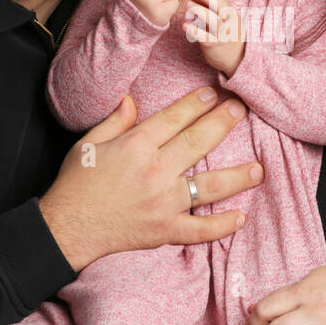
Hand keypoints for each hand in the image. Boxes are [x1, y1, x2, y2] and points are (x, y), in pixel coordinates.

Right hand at [39, 86, 263, 270]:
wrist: (67, 228)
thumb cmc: (76, 183)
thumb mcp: (88, 142)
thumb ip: (115, 121)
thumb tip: (133, 100)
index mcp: (135, 146)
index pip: (174, 118)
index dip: (196, 103)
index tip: (214, 93)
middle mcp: (154, 171)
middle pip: (198, 143)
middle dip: (223, 124)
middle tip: (242, 110)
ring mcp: (163, 203)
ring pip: (209, 186)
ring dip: (237, 177)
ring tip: (258, 169)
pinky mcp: (165, 231)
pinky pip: (200, 230)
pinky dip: (221, 226)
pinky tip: (240, 218)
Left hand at [183, 0, 245, 77]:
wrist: (237, 58)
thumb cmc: (228, 35)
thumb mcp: (226, 21)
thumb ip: (213, 10)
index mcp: (232, 15)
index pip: (222, 1)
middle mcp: (229, 24)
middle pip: (219, 9)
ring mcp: (222, 35)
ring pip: (213, 21)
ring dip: (199, 12)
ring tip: (188, 8)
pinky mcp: (214, 45)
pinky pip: (204, 37)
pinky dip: (194, 31)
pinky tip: (185, 26)